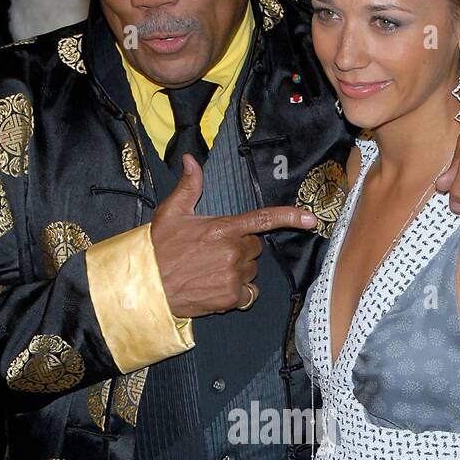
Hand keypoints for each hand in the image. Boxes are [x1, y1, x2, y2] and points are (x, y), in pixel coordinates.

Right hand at [151, 155, 318, 316]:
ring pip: (252, 271)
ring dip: (239, 271)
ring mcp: (233, 276)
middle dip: (240, 249)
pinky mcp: (231, 298)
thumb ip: (189, 186)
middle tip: (213, 252)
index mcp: (222, 229)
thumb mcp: (171, 212)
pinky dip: (238, 292)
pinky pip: (249, 293)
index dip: (290, 217)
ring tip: (211, 271)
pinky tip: (217, 288)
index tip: (311, 219)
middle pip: (255, 247)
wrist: (148, 285)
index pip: (263, 220)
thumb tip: (192, 160)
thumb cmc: (158, 248)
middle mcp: (232, 252)